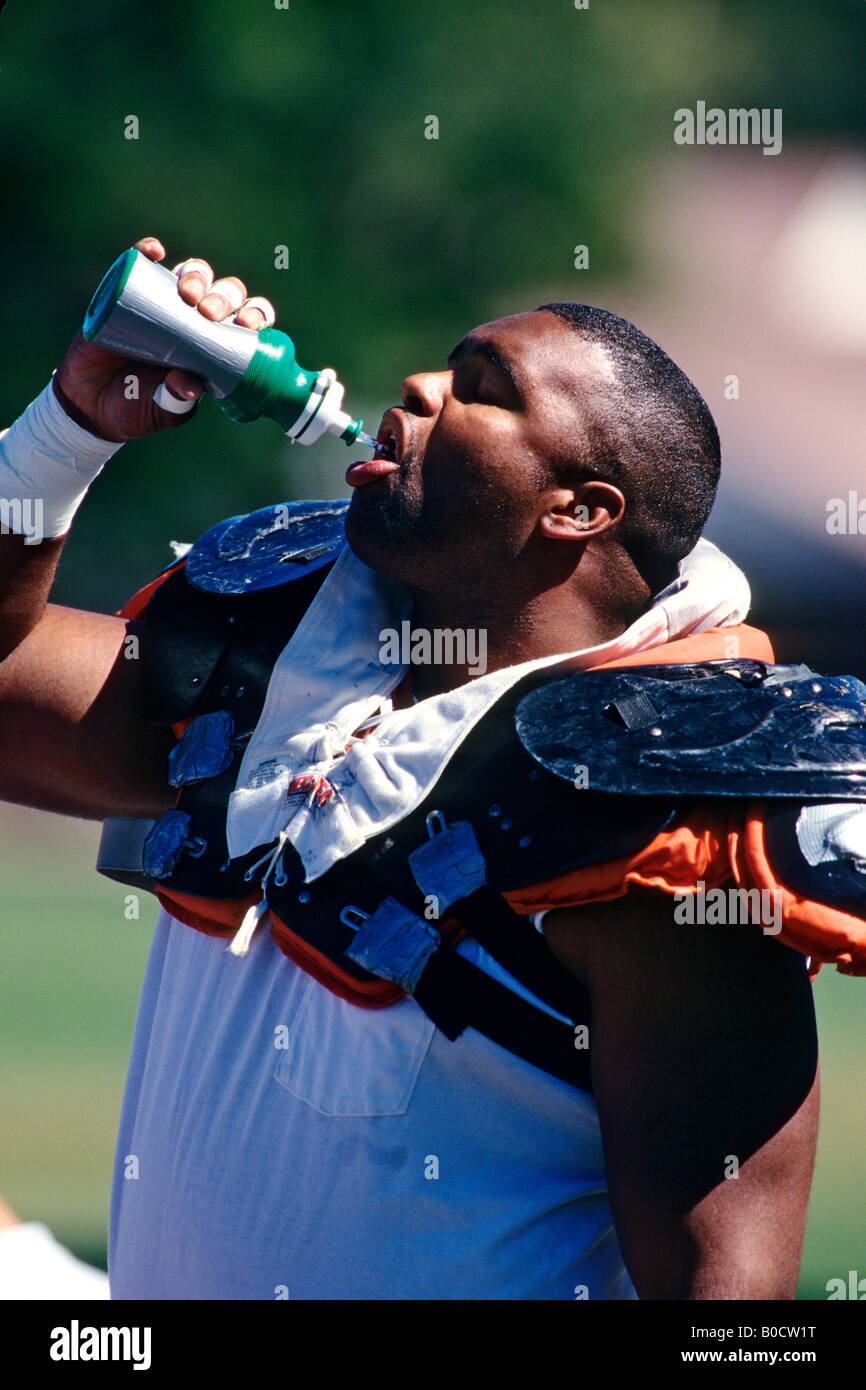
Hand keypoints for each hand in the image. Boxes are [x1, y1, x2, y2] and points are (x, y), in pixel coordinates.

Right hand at [53, 236, 275, 443]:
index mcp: (215, 347)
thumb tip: (190, 384)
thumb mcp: (164, 411)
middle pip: (222, 294)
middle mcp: (194, 320)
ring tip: (186, 292)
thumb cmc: (136, 409)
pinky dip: (149, 251)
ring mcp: (163, 303)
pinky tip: (156, 252)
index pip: (246, 323)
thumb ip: (178, 400)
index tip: (248, 325)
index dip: (255, 316)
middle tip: (208, 313)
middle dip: (223, 297)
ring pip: (191, 274)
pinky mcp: (129, 293)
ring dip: (196, 275)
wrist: (89, 405)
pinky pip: (143, 263)